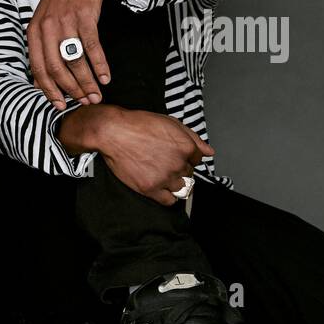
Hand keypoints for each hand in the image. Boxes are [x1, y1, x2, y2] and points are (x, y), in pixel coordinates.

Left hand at [27, 0, 109, 109]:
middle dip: (71, 89)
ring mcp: (65, 22)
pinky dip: (100, 65)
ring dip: (87, 81)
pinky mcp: (84, 16)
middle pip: (57, 68)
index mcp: (34, 32)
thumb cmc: (62, 0)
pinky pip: (92, 47)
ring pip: (75, 60)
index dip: (49, 90)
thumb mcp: (44, 23)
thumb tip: (38, 83)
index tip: (60, 106)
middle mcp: (46, 28)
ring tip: (96, 95)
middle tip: (84, 102)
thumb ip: (41, 51)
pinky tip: (105, 77)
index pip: (38, 68)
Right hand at [98, 107, 214, 206]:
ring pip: (181, 188)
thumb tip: (209, 152)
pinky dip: (168, 197)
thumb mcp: (170, 123)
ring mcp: (164, 178)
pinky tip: (161, 188)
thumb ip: (193, 138)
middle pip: (189, 174)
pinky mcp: (150, 188)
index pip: (197, 159)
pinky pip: (169, 201)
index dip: (187, 157)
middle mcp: (178, 164)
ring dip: (174, 182)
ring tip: (160, 173)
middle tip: (164, 162)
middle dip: (179, 168)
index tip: (176, 155)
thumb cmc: (138, 125)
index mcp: (186, 147)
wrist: (113, 132)